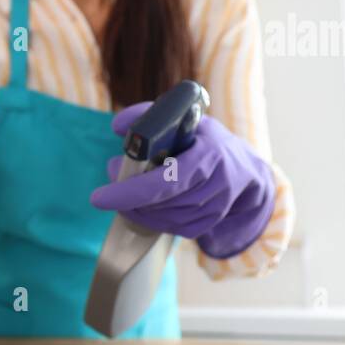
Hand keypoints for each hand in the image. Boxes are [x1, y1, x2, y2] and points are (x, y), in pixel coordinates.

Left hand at [89, 101, 275, 258]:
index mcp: (209, 154)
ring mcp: (215, 208)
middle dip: (130, 201)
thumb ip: (149, 115)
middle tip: (108, 194)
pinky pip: (173, 228)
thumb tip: (117, 127)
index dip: (132, 191)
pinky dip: (153, 219)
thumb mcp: (184, 119)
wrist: (244, 170)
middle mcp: (217, 184)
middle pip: (163, 203)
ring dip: (139, 211)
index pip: (167, 180)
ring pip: (166, 218)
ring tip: (125, 196)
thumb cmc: (205, 140)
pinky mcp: (208, 223)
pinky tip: (144, 207)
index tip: (99, 198)